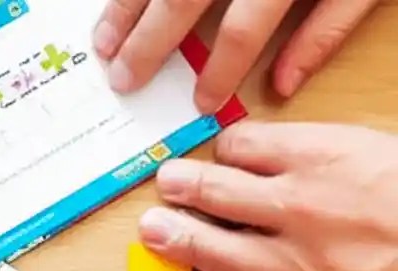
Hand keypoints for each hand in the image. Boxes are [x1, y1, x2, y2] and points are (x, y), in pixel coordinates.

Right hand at [95, 0, 378, 111]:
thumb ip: (327, 29)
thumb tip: (285, 82)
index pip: (241, 31)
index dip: (218, 71)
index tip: (202, 101)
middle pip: (180, 1)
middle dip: (147, 46)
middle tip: (123, 79)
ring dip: (123, 8)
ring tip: (104, 43)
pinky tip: (114, 1)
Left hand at [140, 122, 397, 270]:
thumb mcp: (374, 147)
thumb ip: (314, 152)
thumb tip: (249, 156)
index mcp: (327, 159)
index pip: (242, 148)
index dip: (224, 153)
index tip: (219, 160)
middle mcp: (308, 211)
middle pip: (216, 194)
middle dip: (180, 188)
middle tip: (164, 187)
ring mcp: (314, 270)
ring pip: (221, 256)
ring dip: (180, 242)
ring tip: (159, 233)